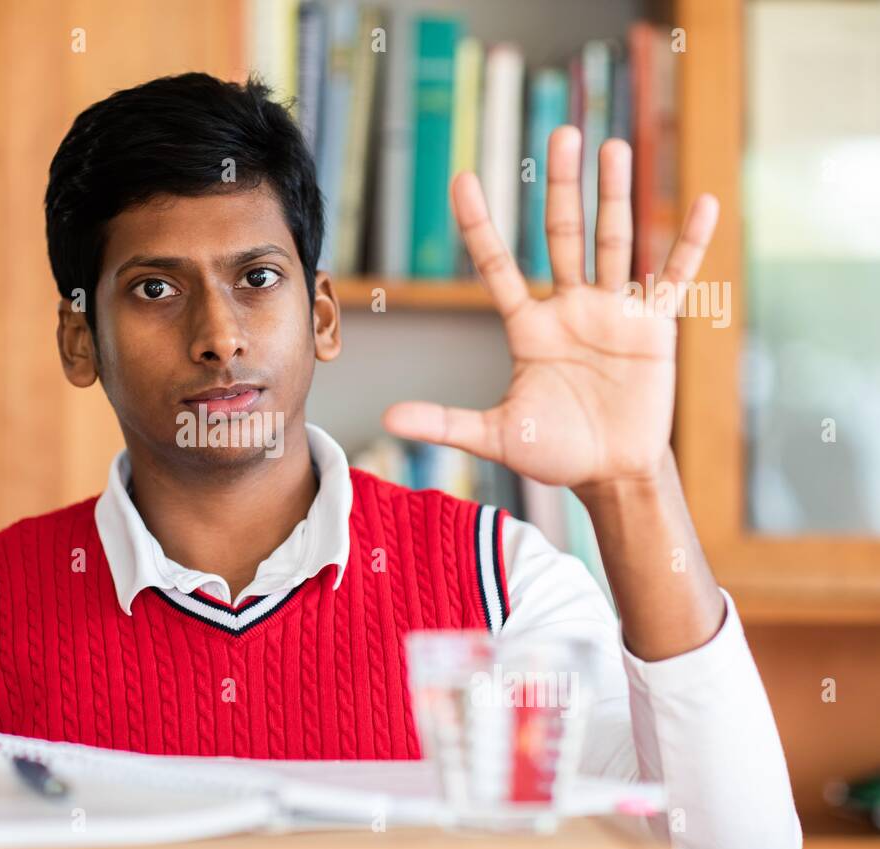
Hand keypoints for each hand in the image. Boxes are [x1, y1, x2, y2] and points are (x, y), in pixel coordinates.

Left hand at [383, 126, 718, 493]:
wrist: (610, 472)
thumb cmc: (554, 452)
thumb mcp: (495, 437)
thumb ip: (445, 423)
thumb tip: (388, 418)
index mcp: (528, 328)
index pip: (497, 265)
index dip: (480, 224)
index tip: (462, 179)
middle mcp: (570, 308)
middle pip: (563, 235)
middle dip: (562, 186)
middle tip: (562, 133)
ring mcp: (613, 312)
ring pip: (615, 242)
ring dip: (616, 196)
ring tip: (613, 146)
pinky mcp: (654, 327)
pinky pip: (674, 277)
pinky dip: (689, 243)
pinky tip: (702, 203)